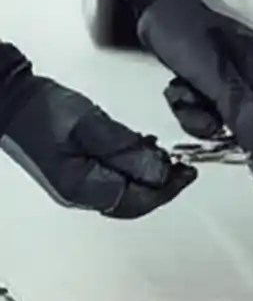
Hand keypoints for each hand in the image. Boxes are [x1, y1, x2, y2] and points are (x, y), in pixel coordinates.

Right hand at [0, 76, 196, 217]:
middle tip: (184, 165)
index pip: (136, 202)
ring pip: (125, 186)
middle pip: (132, 199)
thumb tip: (160, 173)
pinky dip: (133, 163)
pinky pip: (114, 174)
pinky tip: (143, 146)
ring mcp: (77, 182)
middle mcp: (80, 193)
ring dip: (148, 171)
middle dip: (161, 183)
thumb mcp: (91, 127)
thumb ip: (127, 151)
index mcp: (82, 189)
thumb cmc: (44, 111)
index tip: (188, 173)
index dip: (167, 190)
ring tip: (166, 154)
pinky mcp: (77, 168)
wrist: (11, 98)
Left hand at [135, 0, 252, 151]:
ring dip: (199, 113)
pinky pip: (211, 108)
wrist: (155, 4)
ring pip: (226, 117)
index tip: (246, 150)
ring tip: (186, 93)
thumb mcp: (211, 74)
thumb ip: (239, 111)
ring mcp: (238, 77)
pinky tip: (183, 88)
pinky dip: (192, 104)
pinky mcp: (218, 79)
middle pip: (252, 122)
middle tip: (202, 107)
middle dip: (221, 122)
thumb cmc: (184, 27)